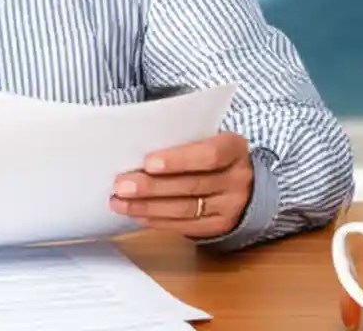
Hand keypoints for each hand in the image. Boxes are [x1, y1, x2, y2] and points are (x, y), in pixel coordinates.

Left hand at [109, 131, 253, 238]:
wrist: (243, 182)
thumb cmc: (209, 152)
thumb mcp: (204, 138)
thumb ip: (179, 142)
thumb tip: (134, 149)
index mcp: (234, 149)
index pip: (209, 156)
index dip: (178, 160)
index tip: (148, 163)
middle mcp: (237, 180)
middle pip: (191, 185)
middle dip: (151, 187)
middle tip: (121, 185)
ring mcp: (230, 206)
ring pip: (185, 208)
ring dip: (147, 206)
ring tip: (119, 202)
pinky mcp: (219, 226)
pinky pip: (185, 226)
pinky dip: (157, 220)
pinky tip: (136, 214)